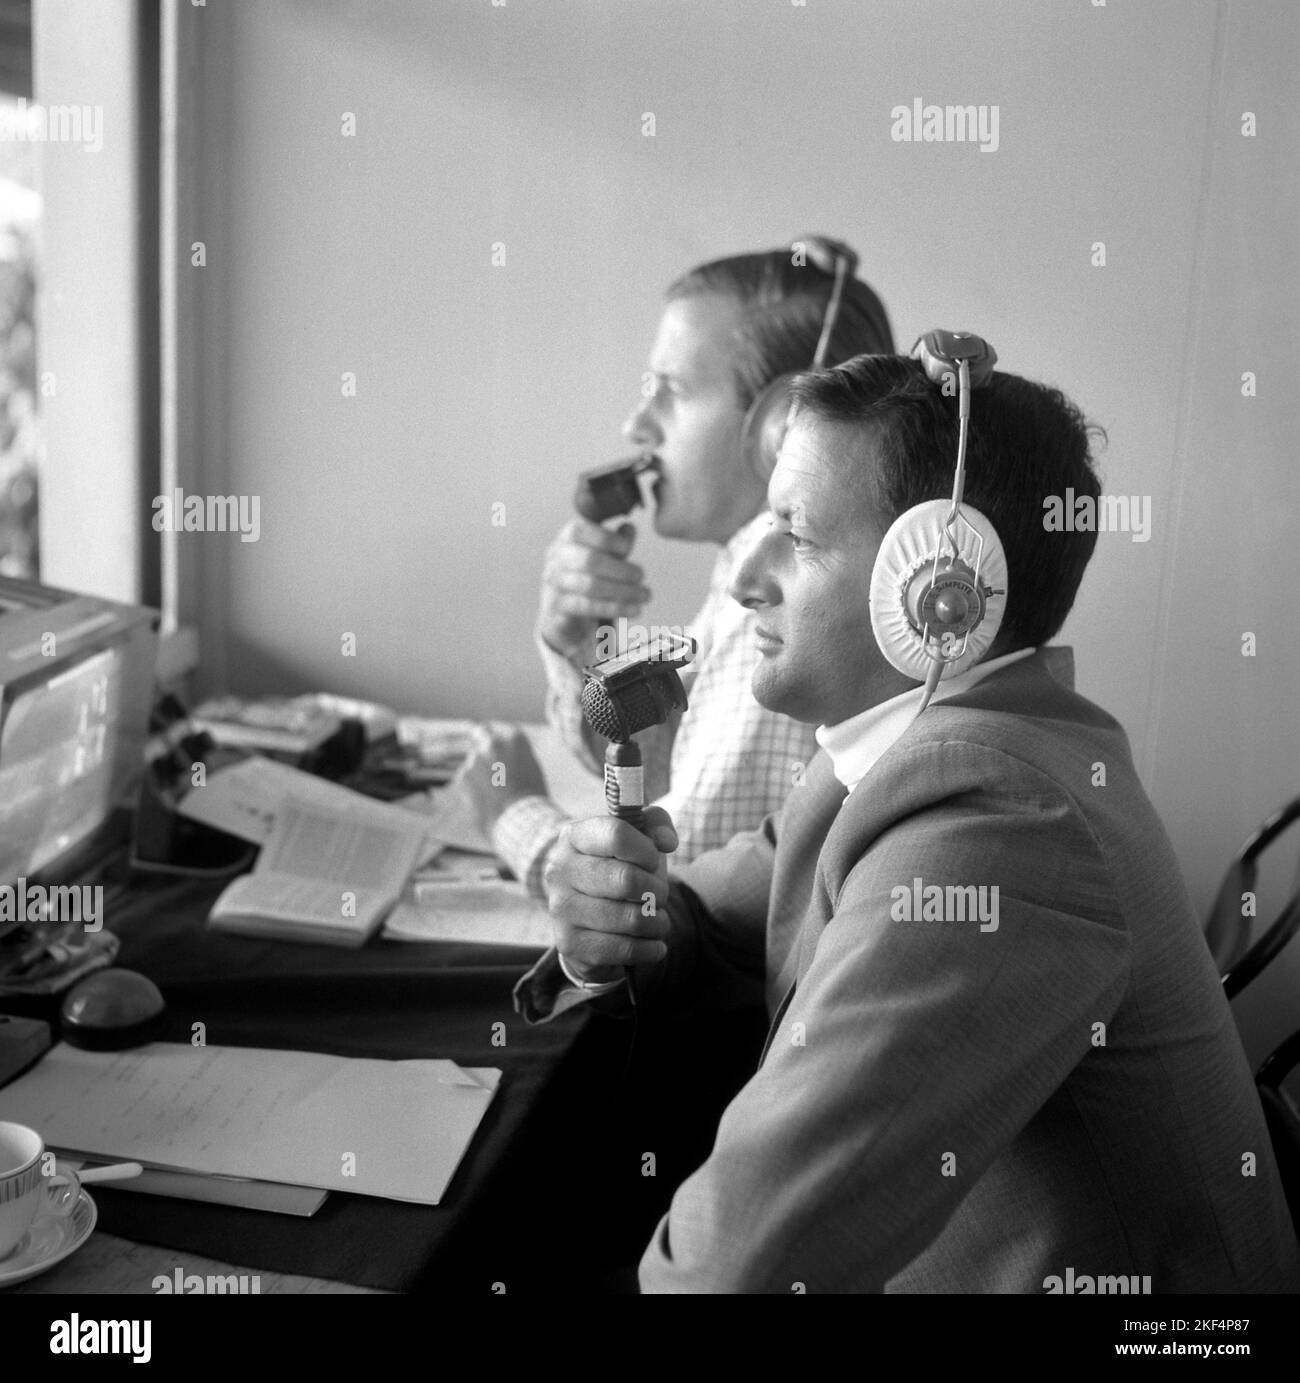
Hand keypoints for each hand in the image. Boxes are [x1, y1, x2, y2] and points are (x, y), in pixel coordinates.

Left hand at [452, 723, 548, 835]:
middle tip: (484, 754)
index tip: (501, 751)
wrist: (518, 819)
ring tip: (494, 794)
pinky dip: (473, 787)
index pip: (505, 732)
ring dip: (479, 772)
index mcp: (515, 738)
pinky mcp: (463, 775)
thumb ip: (516, 755)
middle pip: (481, 734)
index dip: (503, 742)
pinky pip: (467, 778)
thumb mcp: (532, 768)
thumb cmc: (531, 796)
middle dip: (481, 740)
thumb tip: (504, 756)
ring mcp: (475, 758)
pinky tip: (486, 801)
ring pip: (474, 761)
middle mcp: (493, 743)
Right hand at [537, 518, 650, 656]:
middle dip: (621, 569)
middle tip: (641, 575)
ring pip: (590, 586)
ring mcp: (554, 584)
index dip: (605, 538)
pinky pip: (588, 607)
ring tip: (644, 595)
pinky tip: (634, 609)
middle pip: (588, 560)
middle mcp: (556, 559)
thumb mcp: (604, 556)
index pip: (578, 531)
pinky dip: (615, 608)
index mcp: (566, 540)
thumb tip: (629, 528)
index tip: (626, 547)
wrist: (565, 612)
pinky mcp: (559, 608)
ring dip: (623, 591)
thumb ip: (616, 543)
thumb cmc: (587, 576)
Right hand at [543, 806, 677, 983]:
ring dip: (658, 922)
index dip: (647, 851)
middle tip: (658, 896)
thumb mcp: (637, 838)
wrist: (588, 915)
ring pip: (630, 918)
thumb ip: (657, 824)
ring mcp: (561, 909)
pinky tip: (654, 945)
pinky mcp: (569, 944)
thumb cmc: (620, 867)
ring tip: (657, 919)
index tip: (653, 861)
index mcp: (574, 836)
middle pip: (627, 880)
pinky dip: (649, 949)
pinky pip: (623, 949)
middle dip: (657, 891)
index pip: (617, 835)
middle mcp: (560, 870)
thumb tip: (666, 841)